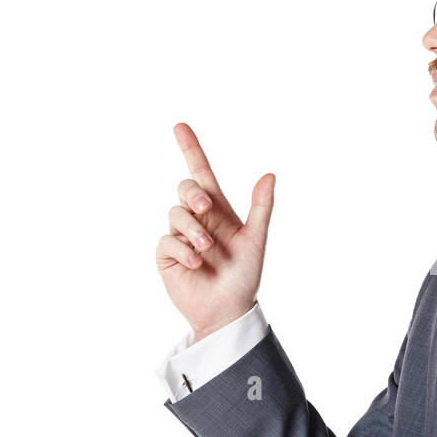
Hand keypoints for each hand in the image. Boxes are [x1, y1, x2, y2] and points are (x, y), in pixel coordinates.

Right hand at [156, 122, 274, 338]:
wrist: (228, 310)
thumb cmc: (244, 277)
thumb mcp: (256, 240)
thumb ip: (261, 207)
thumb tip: (269, 174)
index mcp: (219, 211)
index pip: (201, 173)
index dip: (191, 149)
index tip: (179, 126)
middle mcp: (198, 220)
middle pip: (185, 188)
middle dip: (193, 193)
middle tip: (206, 207)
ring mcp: (180, 236)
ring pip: (176, 214)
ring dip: (192, 229)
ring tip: (207, 249)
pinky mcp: (167, 255)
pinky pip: (167, 240)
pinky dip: (183, 249)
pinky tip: (197, 263)